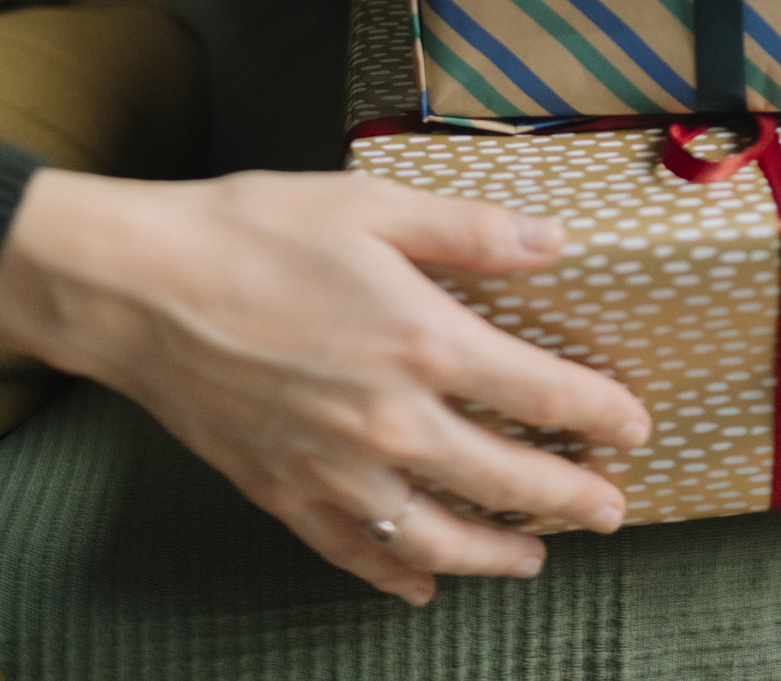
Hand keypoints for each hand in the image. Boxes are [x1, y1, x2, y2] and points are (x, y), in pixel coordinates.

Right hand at [0, 167, 649, 604]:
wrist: (140, 290)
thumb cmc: (256, 233)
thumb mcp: (373, 205)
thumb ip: (471, 232)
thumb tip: (556, 241)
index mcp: (423, 342)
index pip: (539, 392)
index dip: (597, 413)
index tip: (634, 428)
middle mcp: (390, 421)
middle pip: (503, 478)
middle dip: (567, 497)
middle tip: (612, 510)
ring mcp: (335, 469)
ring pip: (436, 535)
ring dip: (495, 552)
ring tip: (535, 555)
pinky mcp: (284, 492)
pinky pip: (353, 551)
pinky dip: (394, 574)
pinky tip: (421, 582)